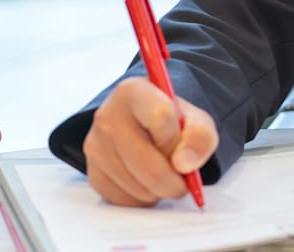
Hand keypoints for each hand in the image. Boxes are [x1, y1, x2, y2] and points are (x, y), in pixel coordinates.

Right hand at [82, 76, 217, 206]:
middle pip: (149, 166)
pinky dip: (141, 198)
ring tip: (160, 171)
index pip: (161, 119)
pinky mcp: (93, 173)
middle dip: (174, 181)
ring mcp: (95, 146)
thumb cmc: (169, 122)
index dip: (178, 141)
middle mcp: (107, 116)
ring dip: (158, 191)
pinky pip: (125, 200)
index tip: (182, 147)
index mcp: (133, 92)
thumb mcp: (195, 120)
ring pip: (138, 188)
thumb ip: (200, 136)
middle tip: (181, 178)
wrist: (143, 126)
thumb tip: (184, 165)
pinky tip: (144, 180)